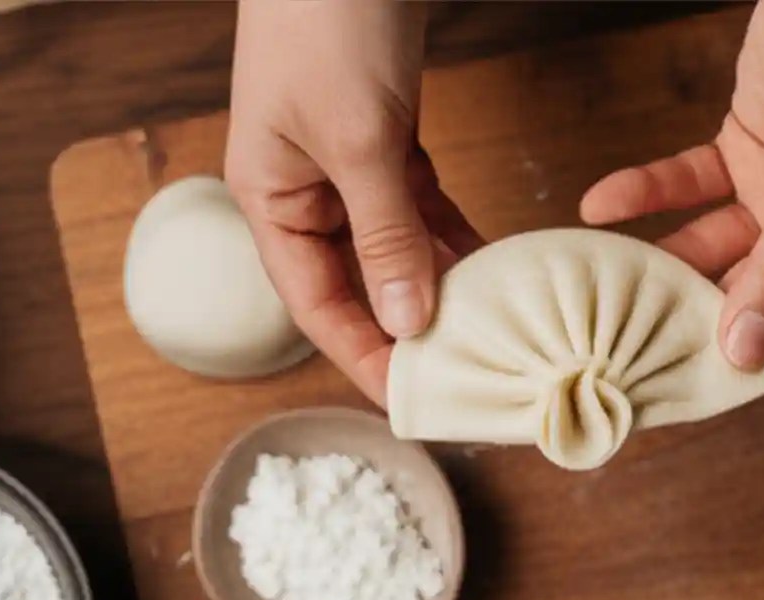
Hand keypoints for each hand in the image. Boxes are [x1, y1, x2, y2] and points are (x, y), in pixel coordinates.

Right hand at [226, 0, 481, 404]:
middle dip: (408, 327)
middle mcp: (305, 191)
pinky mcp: (387, 138)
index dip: (362, 354)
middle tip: (464, 372)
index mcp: (272, 199)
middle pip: (358, 281)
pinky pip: (420, 206)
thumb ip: (385, 233)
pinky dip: (453, 234)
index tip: (413, 398)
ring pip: (396, 247)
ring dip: (439, 283)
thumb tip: (407, 319)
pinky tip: (491, 265)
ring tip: (489, 329)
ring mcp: (347, 164)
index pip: (317, 303)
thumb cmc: (329, 26)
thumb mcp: (358, 141)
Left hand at [581, 0, 763, 382]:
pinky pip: (690, 186)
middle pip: (752, 301)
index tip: (688, 394)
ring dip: (659, 262)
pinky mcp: (747, 150)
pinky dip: (646, 194)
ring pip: (711, 248)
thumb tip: (747, 353)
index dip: (754, 371)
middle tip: (624, 349)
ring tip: (599, 285)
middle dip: (691, 323)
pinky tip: (597, 206)